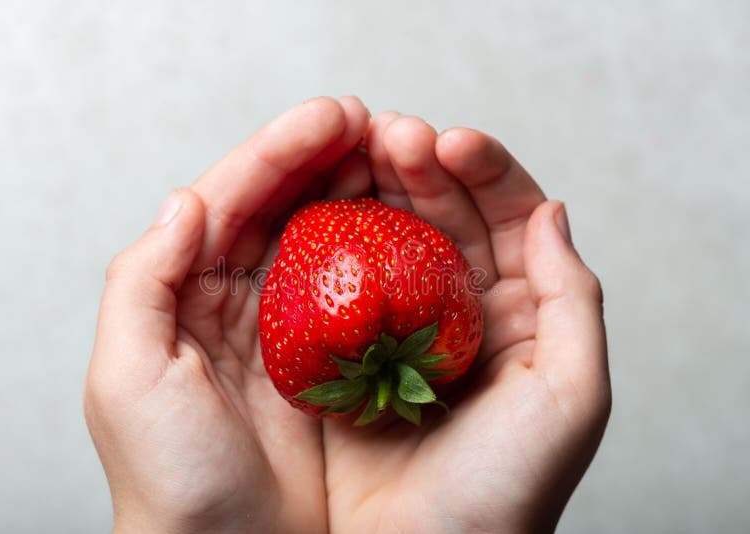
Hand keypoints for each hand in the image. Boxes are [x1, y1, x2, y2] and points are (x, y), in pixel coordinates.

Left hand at [84, 97, 369, 532]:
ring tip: (395, 153)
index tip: (330, 117)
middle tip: (373, 123)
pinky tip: (406, 222)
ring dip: (354, 189)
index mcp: (182, 293)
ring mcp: (287, 325)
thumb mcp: (128, 379)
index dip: (276, 152)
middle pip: (279, 206)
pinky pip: (356, 286)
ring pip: (321, 235)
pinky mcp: (331, 357)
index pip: (228, 201)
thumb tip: (186, 200)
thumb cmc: (170, 481)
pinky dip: (379, 248)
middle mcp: (234, 299)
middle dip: (322, 157)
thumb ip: (144, 281)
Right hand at [322, 115, 610, 532]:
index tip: (449, 142)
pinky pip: (340, 280)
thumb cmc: (506, 491)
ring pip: (389, 237)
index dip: (484, 169)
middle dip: (419, 166)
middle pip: (443, 215)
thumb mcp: (571, 396)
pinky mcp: (348, 350)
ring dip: (373, 191)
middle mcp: (460, 312)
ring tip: (354, 155)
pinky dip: (329, 241)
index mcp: (519, 313)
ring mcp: (400, 328)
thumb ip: (572, 298)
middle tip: (390, 134)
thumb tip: (550, 211)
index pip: (507, 217)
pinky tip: (316, 213)